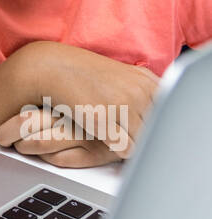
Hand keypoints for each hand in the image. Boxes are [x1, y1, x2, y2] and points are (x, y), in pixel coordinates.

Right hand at [0, 51, 159, 161]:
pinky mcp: (106, 120)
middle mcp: (140, 91)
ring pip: (143, 142)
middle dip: (145, 137)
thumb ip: (145, 92)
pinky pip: (126, 149)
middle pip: (157, 130)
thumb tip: (164, 111)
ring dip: (131, 144)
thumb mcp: (123, 77)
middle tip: (127, 135)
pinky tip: (104, 139)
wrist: (52, 69)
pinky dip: (118, 150)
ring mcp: (124, 105)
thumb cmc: (84, 76)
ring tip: (114, 135)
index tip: (146, 131)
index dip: (156, 126)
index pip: (168, 115)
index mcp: (147, 80)